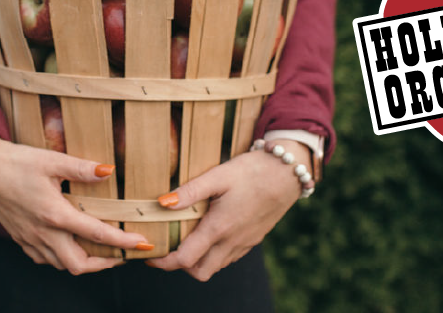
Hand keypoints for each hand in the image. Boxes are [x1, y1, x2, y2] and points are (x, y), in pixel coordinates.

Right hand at [0, 140, 150, 274]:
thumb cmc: (16, 161)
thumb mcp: (52, 160)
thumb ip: (82, 168)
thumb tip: (109, 170)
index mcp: (53, 214)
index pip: (96, 234)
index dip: (123, 242)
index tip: (143, 244)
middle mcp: (41, 232)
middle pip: (77, 264)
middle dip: (105, 264)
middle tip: (125, 254)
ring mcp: (28, 238)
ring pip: (60, 264)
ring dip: (84, 262)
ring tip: (104, 252)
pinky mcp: (20, 237)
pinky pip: (43, 258)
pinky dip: (61, 258)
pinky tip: (72, 246)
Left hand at [146, 140, 307, 280]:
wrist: (290, 172)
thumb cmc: (254, 170)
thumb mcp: (219, 175)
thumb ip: (190, 191)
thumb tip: (162, 203)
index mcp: (219, 227)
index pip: (185, 260)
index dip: (163, 262)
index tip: (151, 255)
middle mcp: (232, 241)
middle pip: (200, 272)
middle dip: (180, 267)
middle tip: (169, 249)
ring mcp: (245, 242)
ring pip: (216, 266)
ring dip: (199, 261)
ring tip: (188, 240)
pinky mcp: (255, 239)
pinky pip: (230, 257)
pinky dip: (215, 254)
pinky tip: (212, 234)